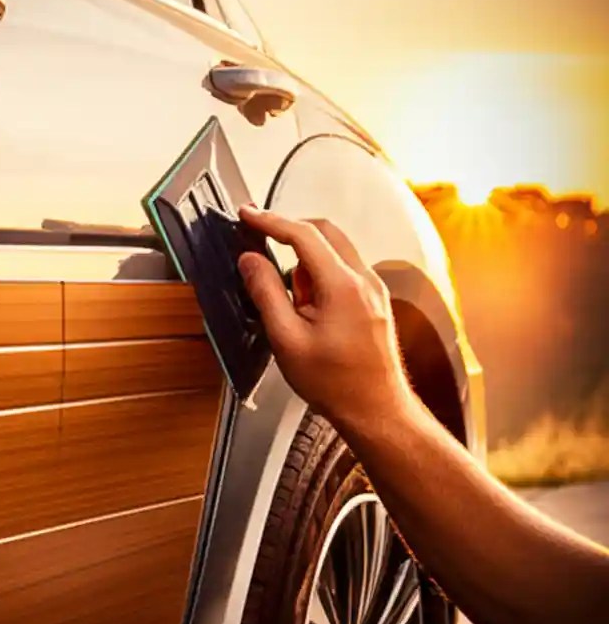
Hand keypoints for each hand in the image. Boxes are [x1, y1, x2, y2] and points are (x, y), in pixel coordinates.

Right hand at [236, 206, 414, 429]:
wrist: (375, 409)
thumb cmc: (335, 383)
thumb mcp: (286, 339)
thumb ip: (265, 293)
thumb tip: (250, 260)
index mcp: (343, 286)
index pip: (303, 235)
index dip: (270, 221)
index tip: (248, 215)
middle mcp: (364, 281)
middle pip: (324, 232)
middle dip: (290, 236)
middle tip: (261, 246)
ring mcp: (373, 290)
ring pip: (333, 252)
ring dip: (305, 265)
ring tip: (294, 310)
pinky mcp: (374, 300)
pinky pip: (343, 272)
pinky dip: (319, 278)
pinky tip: (309, 313)